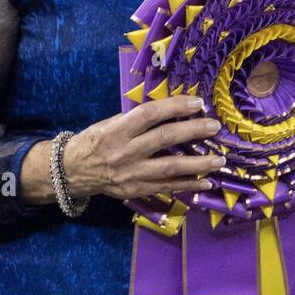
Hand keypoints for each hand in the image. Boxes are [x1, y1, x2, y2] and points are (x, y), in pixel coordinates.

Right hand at [63, 96, 229, 199]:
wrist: (73, 172)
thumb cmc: (96, 140)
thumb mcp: (111, 123)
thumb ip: (138, 118)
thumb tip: (174, 109)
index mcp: (118, 130)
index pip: (150, 114)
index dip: (175, 107)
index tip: (197, 103)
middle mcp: (125, 152)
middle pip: (165, 139)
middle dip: (194, 131)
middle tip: (216, 127)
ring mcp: (132, 174)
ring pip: (170, 168)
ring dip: (199, 164)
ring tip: (220, 160)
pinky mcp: (136, 191)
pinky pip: (167, 188)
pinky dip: (189, 185)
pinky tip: (207, 182)